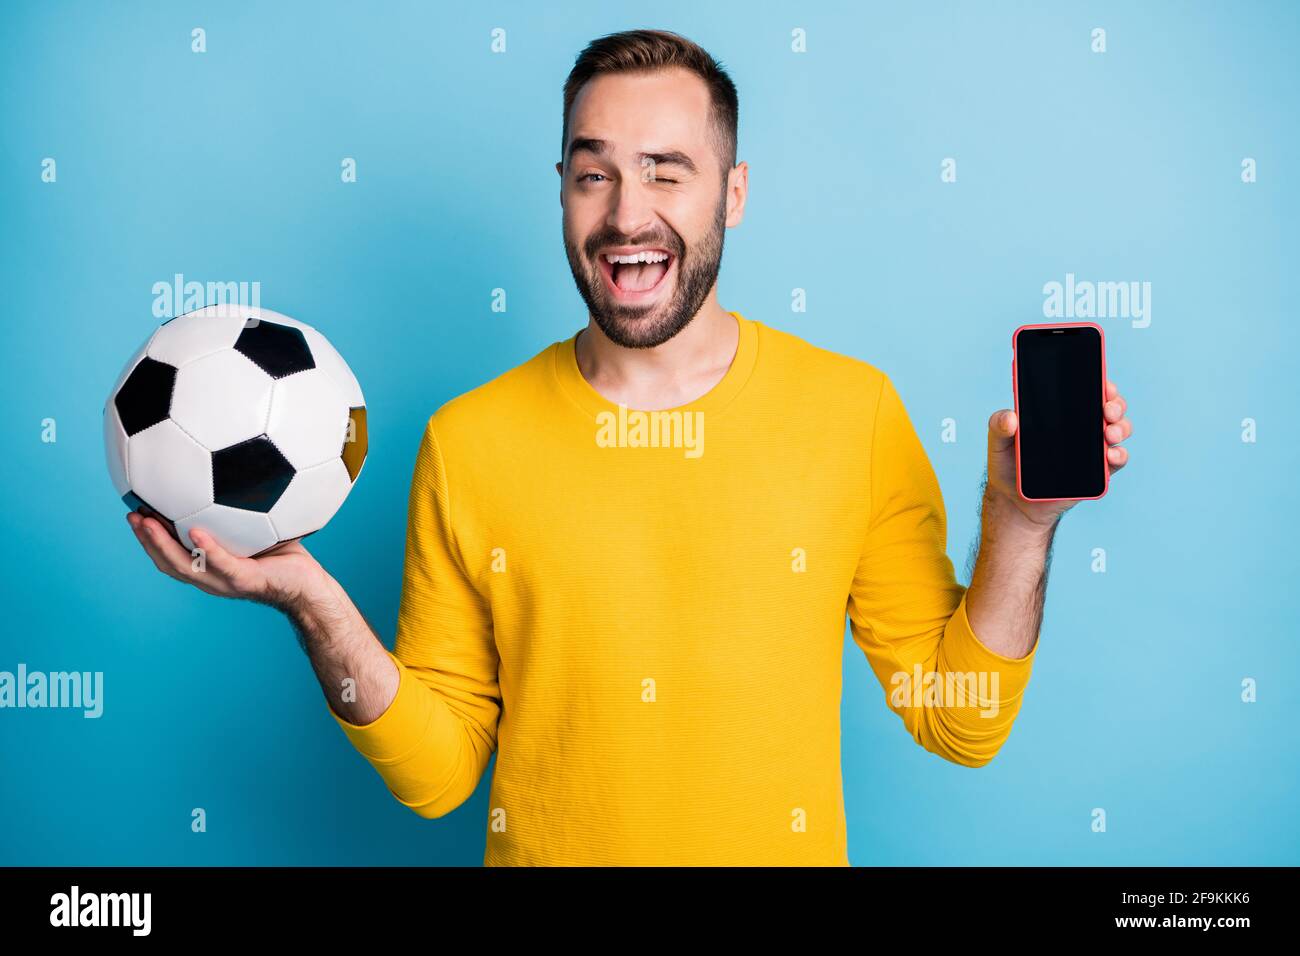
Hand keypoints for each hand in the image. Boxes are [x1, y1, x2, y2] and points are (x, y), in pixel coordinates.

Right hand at [126, 512, 332, 612]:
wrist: (309, 585)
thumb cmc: (284, 555)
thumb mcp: (258, 528)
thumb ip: (239, 509)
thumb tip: (235, 469)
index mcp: (208, 567)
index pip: (169, 555)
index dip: (148, 538)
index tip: (133, 511)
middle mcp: (211, 577)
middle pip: (167, 561)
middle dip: (146, 539)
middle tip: (130, 514)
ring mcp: (226, 581)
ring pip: (185, 565)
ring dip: (162, 544)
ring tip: (147, 522)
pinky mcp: (246, 580)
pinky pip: (222, 563)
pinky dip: (207, 548)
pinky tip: (195, 531)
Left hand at [986, 379, 1131, 528]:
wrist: (1013, 501)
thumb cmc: (1007, 465)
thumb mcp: (998, 442)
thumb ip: (998, 426)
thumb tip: (1010, 417)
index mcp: (1061, 413)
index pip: (1087, 392)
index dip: (1101, 385)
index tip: (1104, 384)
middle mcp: (1081, 427)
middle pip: (1110, 408)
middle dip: (1116, 405)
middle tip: (1107, 410)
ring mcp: (1091, 449)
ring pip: (1119, 430)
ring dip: (1121, 428)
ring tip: (1108, 433)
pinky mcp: (1096, 472)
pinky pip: (1116, 461)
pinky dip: (1119, 455)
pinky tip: (1110, 455)